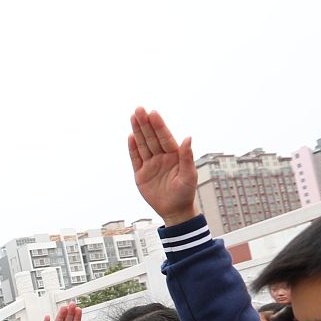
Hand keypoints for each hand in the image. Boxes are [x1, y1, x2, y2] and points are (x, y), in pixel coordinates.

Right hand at [129, 107, 197, 224]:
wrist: (175, 211)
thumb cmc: (186, 193)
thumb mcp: (189, 175)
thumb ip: (187, 156)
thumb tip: (188, 137)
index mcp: (174, 155)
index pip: (165, 137)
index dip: (159, 125)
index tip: (153, 113)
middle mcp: (162, 157)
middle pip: (152, 138)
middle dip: (145, 124)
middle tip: (139, 109)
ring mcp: (151, 164)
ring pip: (143, 145)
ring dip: (138, 131)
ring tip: (133, 117)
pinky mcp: (141, 174)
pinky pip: (136, 159)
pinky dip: (133, 148)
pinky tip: (131, 136)